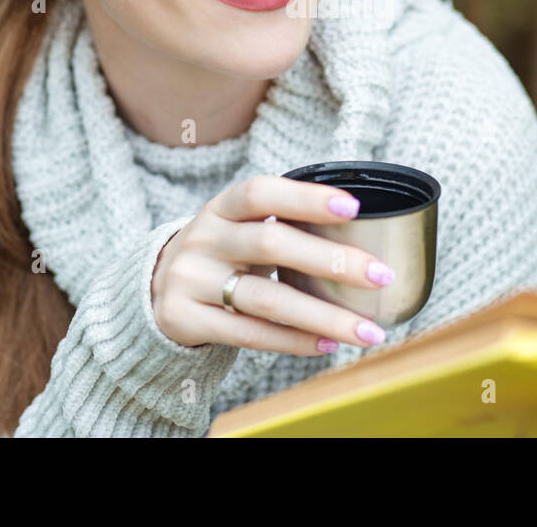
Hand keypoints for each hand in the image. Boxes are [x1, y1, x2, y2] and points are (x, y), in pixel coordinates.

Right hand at [150, 175, 395, 354]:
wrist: (156, 291)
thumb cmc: (222, 255)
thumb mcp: (238, 228)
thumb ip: (283, 226)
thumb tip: (363, 239)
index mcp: (220, 207)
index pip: (261, 193)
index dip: (306, 197)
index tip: (353, 207)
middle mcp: (204, 239)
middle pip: (270, 244)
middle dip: (331, 260)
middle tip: (380, 275)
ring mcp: (191, 280)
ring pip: (266, 299)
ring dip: (324, 316)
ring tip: (369, 331)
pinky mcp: (186, 319)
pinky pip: (250, 334)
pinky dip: (295, 340)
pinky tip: (329, 344)